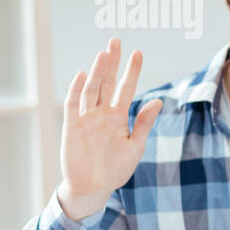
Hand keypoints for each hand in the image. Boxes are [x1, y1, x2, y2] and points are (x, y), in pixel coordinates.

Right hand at [57, 38, 162, 220]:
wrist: (93, 188)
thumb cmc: (116, 169)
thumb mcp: (135, 146)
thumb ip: (144, 123)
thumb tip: (158, 102)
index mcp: (118, 117)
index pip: (125, 88)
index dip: (131, 71)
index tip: (138, 53)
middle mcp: (102, 114)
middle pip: (106, 83)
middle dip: (112, 63)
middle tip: (116, 41)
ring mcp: (85, 118)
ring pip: (91, 89)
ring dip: (96, 72)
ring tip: (104, 54)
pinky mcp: (71, 127)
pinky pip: (73, 105)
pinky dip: (76, 90)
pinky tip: (81, 75)